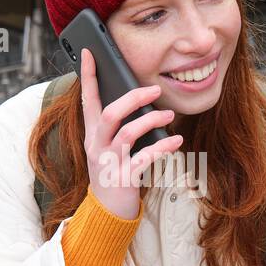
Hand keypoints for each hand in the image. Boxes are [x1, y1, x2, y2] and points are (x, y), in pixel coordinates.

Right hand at [80, 47, 183, 219]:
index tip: (90, 52)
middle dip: (133, 98)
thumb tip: (138, 100)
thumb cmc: (112, 173)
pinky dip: (163, 148)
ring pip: (127, 134)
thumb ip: (117, 126)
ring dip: (151, 121)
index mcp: (92, 134)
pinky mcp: (123, 179)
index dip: (89, 76)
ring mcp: (109, 163)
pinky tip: (177, 141)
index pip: (88, 100)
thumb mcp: (108, 147)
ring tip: (169, 116)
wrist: (106, 212)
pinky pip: (144, 159)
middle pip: (110, 113)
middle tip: (154, 89)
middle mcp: (97, 146)